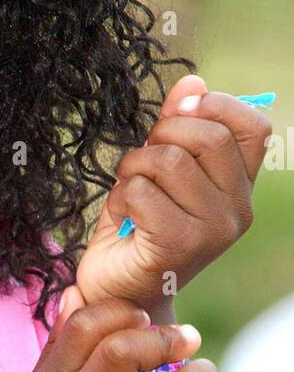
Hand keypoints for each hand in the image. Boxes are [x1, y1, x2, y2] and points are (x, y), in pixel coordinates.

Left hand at [56, 73, 272, 327]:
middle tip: (142, 161)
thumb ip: (175, 128)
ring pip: (167, 160)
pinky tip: (121, 220)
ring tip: (127, 193)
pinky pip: (141, 191)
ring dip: (132, 168)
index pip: (253, 126)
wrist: (117, 292)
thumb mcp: (157, 170)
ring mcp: (213, 231)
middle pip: (207, 136)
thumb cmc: (137, 229)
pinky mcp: (179, 246)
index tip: (179, 113)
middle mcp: (237, 211)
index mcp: (240, 188)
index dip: (214, 106)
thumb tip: (192, 80)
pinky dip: (119, 198)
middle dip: (161, 135)